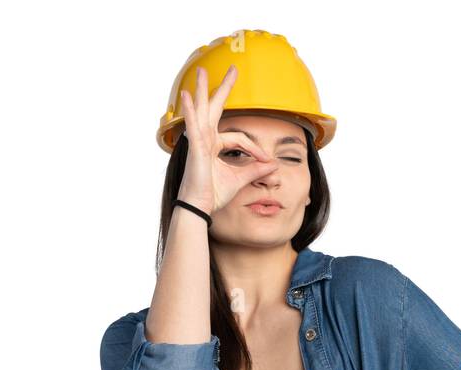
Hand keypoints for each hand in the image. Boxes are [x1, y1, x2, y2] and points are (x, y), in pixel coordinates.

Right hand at [177, 65, 280, 214]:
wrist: (200, 208)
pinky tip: (187, 96)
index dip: (255, 148)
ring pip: (202, 110)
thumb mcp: (241, 178)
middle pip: (214, 108)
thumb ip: (256, 169)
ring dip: (201, 90)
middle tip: (232, 69)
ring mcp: (198, 141)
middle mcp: (205, 139)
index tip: (267, 161)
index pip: (239, 138)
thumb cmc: (214, 195)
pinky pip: (193, 125)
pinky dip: (190, 110)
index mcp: (214, 146)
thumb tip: (273, 164)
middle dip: (223, 88)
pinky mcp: (195, 148)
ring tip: (200, 71)